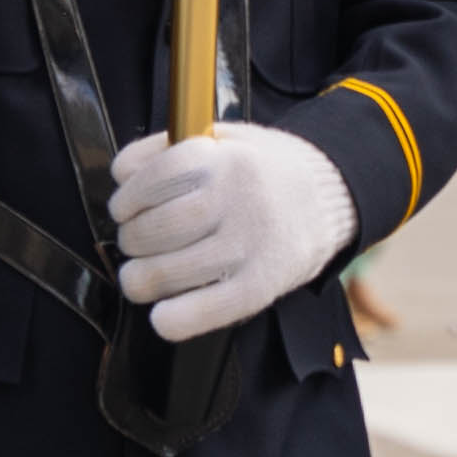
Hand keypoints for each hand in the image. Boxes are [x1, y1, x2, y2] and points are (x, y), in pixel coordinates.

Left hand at [104, 123, 355, 342]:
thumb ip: (171, 147)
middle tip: (134, 243)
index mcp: (229, 160)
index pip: (158, 178)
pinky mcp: (262, 287)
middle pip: (157, 228)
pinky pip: (206, 310)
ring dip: (140, 279)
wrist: (334, 197)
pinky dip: (174, 318)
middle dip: (131, 240)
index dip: (128, 198)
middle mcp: (240, 202)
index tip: (123, 209)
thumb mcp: (225, 139)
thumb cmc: (266, 169)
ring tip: (140, 276)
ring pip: (170, 271)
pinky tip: (163, 313)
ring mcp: (252, 247)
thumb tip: (122, 172)